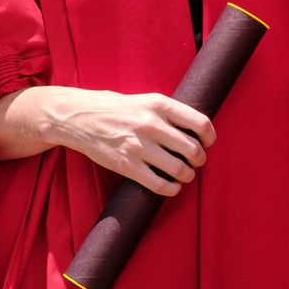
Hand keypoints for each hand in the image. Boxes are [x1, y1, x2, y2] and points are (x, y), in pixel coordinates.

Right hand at [50, 88, 215, 196]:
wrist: (77, 117)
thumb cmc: (112, 107)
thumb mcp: (142, 99)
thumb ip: (166, 112)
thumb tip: (194, 128)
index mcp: (158, 104)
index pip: (200, 122)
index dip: (210, 137)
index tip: (208, 143)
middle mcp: (151, 124)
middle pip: (193, 149)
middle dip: (199, 159)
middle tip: (196, 162)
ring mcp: (138, 146)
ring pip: (179, 169)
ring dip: (187, 176)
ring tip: (185, 175)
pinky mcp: (127, 165)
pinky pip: (159, 184)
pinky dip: (172, 189)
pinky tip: (172, 187)